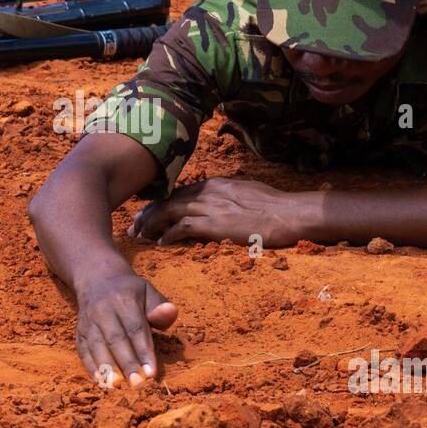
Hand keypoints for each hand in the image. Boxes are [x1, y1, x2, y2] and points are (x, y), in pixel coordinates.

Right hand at [75, 271, 177, 387]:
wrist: (97, 278)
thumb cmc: (129, 291)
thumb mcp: (148, 291)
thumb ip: (160, 306)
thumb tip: (170, 313)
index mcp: (124, 298)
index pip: (135, 328)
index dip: (143, 351)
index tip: (152, 372)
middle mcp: (103, 309)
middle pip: (115, 339)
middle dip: (127, 363)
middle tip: (137, 384)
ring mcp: (88, 320)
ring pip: (97, 346)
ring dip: (107, 368)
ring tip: (118, 386)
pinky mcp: (79, 330)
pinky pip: (83, 350)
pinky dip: (90, 366)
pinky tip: (100, 381)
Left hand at [129, 178, 309, 247]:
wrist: (292, 214)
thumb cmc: (277, 208)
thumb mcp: (249, 194)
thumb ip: (230, 198)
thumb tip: (223, 206)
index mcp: (217, 184)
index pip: (180, 192)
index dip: (162, 203)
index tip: (149, 213)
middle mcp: (210, 191)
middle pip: (169, 199)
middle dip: (149, 212)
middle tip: (134, 226)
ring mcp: (212, 206)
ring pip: (170, 210)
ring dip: (152, 223)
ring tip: (140, 235)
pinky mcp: (216, 223)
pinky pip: (183, 226)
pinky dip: (169, 234)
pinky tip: (161, 243)